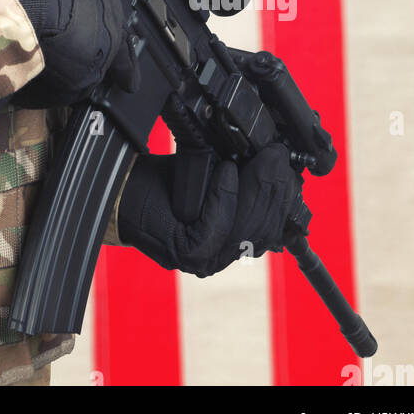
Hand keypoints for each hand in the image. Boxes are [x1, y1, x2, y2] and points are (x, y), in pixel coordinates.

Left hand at [117, 143, 299, 277]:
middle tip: (276, 155)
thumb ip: (244, 175)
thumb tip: (276, 154)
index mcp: (234, 241)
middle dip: (273, 188)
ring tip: (260, 159)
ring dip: (254, 189)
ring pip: (243, 228)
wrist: (127, 190)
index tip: (287, 164)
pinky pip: (216, 227)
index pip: (273, 225)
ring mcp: (206, 259)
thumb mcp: (214, 175)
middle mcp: (223, 255)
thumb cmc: (167, 183)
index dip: (283, 195)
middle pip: (262, 227)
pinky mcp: (188, 252)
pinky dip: (224, 197)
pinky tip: (228, 170)